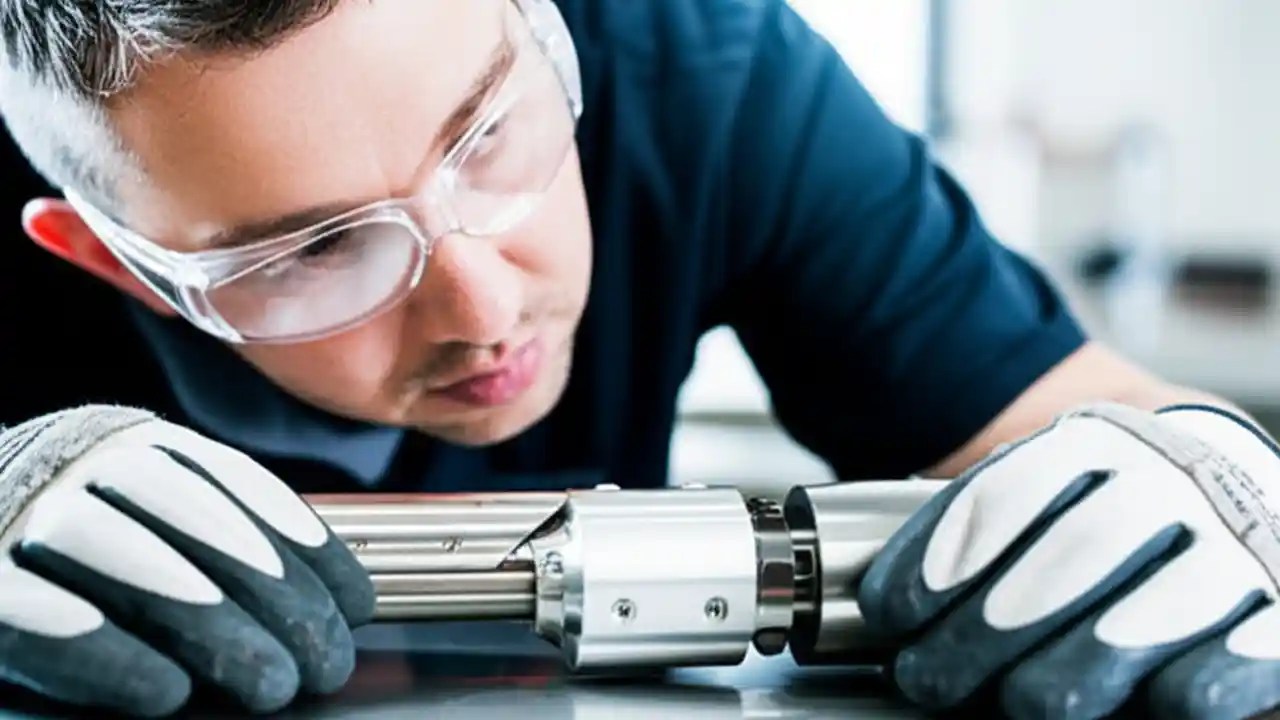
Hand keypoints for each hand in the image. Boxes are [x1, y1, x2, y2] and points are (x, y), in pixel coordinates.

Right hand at [0, 405, 374, 716]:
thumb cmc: (88, 554)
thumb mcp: (161, 527)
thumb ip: (227, 550)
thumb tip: (328, 608)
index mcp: (142, 450)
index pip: (238, 486)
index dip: (307, 546)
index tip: (357, 606)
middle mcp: (86, 468)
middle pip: (193, 521)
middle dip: (275, 595)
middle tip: (324, 663)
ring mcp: (25, 515)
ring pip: (123, 555)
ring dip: (209, 624)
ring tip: (270, 683)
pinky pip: (37, 613)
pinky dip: (106, 655)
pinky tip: (162, 695)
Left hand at [857, 402, 1279, 719]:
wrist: (1230, 479)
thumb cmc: (1112, 505)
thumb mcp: (1046, 489)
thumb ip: (984, 533)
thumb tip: (897, 610)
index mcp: (1099, 442)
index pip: (1008, 493)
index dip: (941, 557)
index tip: (893, 615)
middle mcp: (1175, 477)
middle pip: (1075, 551)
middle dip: (990, 626)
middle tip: (930, 679)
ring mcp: (1241, 535)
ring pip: (1156, 602)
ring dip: (1079, 665)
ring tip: (1024, 705)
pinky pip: (1243, 649)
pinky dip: (1194, 686)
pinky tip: (1156, 706)